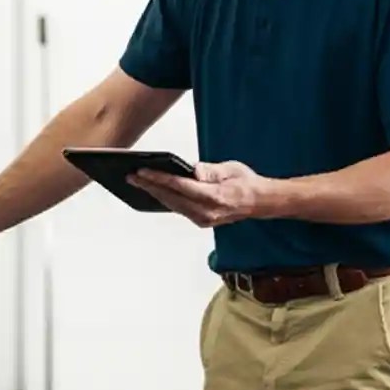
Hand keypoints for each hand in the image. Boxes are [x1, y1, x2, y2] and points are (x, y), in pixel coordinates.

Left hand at [128, 160, 273, 226]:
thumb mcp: (232, 169)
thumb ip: (212, 170)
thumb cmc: (245, 182)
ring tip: (136, 181)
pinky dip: (164, 199)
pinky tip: (152, 190)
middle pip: (171, 197)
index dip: (159, 178)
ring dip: (153, 193)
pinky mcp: (200, 221)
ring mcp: (203, 219)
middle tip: (130, 176)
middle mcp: (207, 212)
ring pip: (172, 205)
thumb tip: (194, 170)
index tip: (142, 171)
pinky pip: (177, 209)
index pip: (180, 186)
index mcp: (215, 196)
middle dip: (149, 185)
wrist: (259, 202)